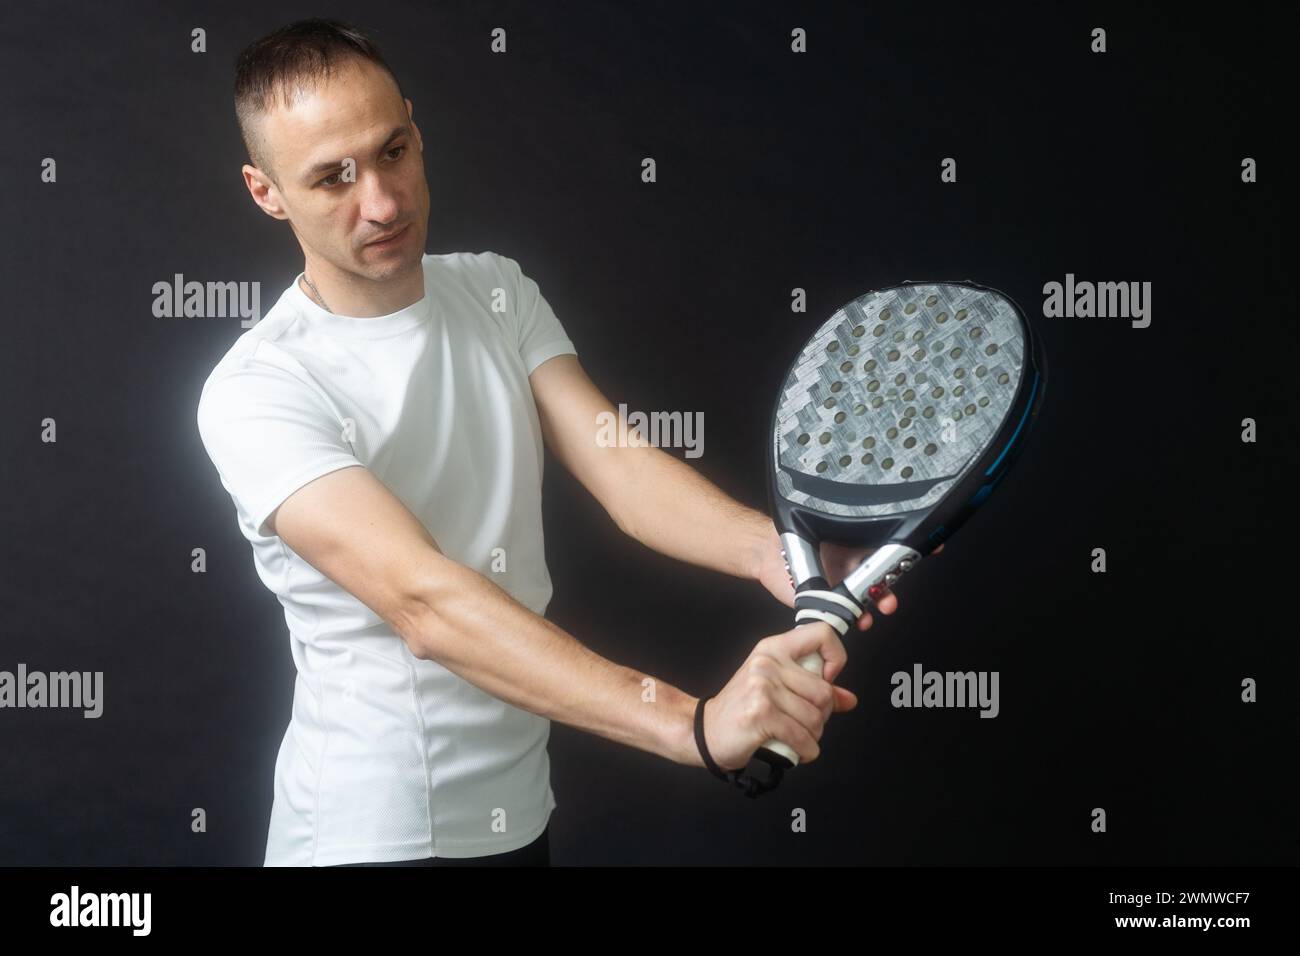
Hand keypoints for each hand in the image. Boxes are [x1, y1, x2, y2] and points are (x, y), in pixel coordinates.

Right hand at [701, 622, 858, 770]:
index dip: (836, 656)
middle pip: (824, 691)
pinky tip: (799, 750)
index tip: (828, 678)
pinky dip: (807, 751)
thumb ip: (815, 689)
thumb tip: (849, 699)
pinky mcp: (760, 714)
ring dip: (813, 736)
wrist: (705, 731)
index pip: (821, 633)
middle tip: (806, 723)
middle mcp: (767, 663)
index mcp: (773, 648)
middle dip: (822, 716)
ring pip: (816, 718)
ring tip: (798, 736)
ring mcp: (762, 688)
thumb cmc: (742, 709)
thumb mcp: (777, 688)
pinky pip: (803, 737)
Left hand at [752, 525, 943, 629]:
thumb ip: (834, 517)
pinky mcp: (829, 601)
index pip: (891, 544)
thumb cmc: (791, 533)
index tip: (933, 545)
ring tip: (884, 607)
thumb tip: (856, 504)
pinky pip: (848, 614)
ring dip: (881, 603)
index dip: (911, 546)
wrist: (768, 554)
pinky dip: (858, 619)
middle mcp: (855, 565)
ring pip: (871, 597)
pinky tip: (861, 621)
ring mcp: (844, 584)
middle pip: (886, 576)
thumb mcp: (815, 518)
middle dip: (898, 582)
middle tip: (901, 587)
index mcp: (857, 542)